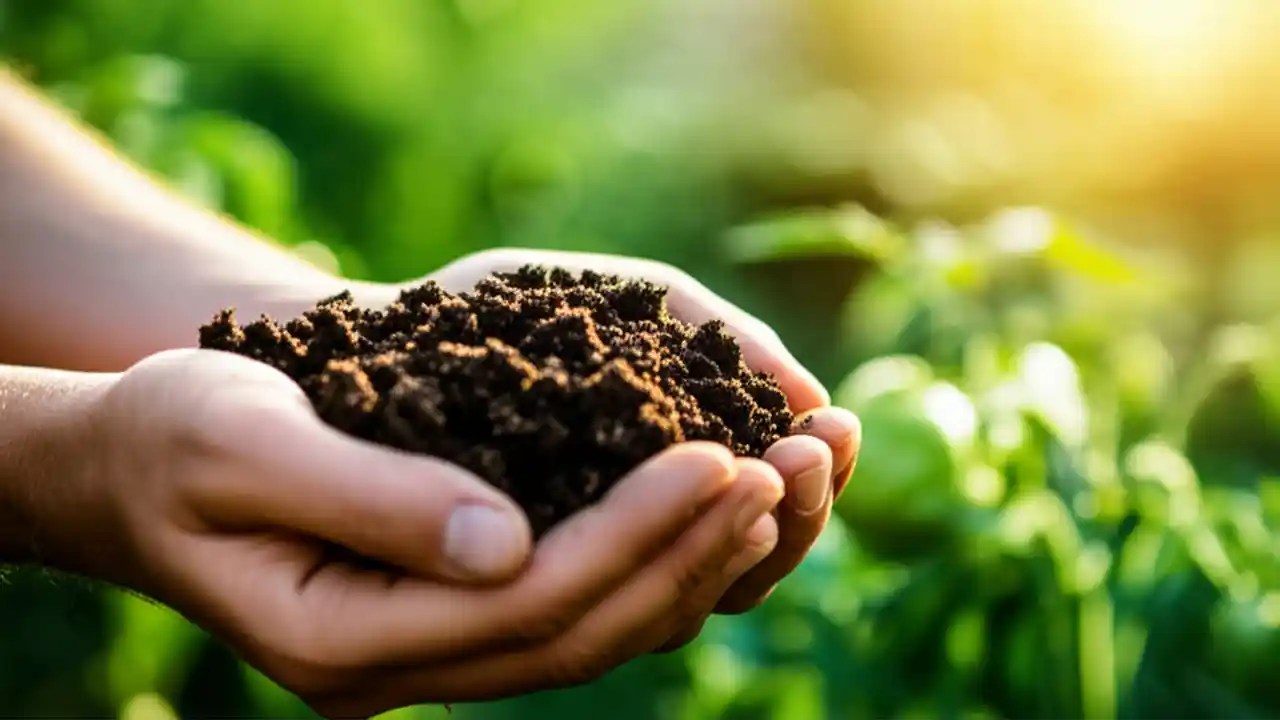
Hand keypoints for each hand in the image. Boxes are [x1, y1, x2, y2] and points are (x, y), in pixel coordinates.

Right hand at [54, 349, 784, 714]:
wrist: (138, 468)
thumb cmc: (175, 437)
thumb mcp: (245, 441)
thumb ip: (371, 497)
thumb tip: (508, 542)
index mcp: (343, 637)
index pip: (528, 600)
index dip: (634, 533)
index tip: (718, 458)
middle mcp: (401, 665)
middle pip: (584, 630)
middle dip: (695, 548)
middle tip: (789, 468)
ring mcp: (433, 649)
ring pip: (596, 630)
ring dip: (699, 559)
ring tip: (785, 483)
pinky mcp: (458, 611)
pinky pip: (579, 603)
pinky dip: (657, 556)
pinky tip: (716, 502)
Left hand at [418, 249, 861, 642]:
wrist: (345, 342)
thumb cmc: (477, 314)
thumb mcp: (605, 301)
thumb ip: (705, 334)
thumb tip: (812, 395)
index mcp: (660, 484)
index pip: (766, 514)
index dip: (815, 481)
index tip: (834, 428)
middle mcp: (624, 546)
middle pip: (739, 564)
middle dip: (792, 514)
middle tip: (812, 453)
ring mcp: (572, 575)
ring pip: (677, 600)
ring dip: (735, 547)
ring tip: (762, 475)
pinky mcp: (506, 596)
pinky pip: (585, 604)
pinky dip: (641, 566)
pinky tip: (660, 518)